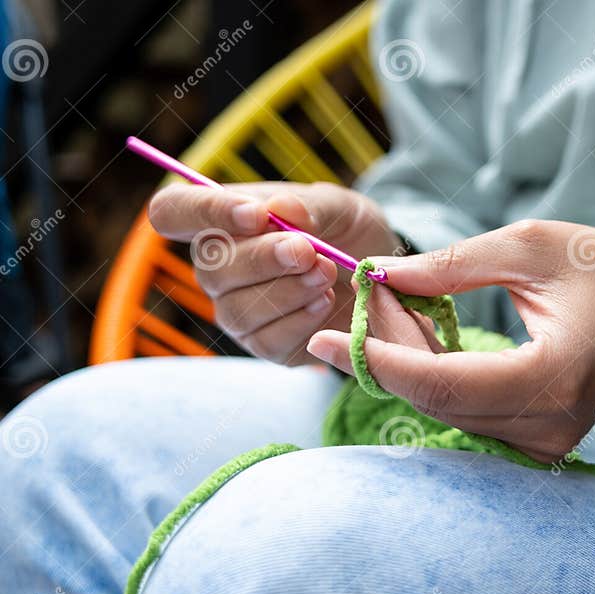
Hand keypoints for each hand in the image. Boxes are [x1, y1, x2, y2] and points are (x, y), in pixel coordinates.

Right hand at [148, 182, 402, 364]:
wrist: (379, 275)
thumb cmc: (347, 232)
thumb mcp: (341, 207)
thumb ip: (310, 206)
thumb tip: (279, 208)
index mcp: (222, 219)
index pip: (174, 211)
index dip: (204, 211)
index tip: (256, 214)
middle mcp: (218, 267)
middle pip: (210, 267)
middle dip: (262, 258)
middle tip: (307, 251)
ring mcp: (237, 309)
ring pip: (238, 308)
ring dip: (286, 290)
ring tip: (327, 273)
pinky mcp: (265, 344)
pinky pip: (267, 340)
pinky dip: (300, 320)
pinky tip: (325, 302)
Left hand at [306, 220, 594, 461]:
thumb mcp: (531, 246)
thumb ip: (450, 266)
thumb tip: (378, 278)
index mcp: (553, 378)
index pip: (443, 384)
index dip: (379, 359)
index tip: (323, 336)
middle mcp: (547, 426)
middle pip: (434, 400)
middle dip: (385, 351)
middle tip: (362, 298)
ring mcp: (544, 443)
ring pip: (443, 411)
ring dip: (405, 362)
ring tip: (393, 306)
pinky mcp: (537, 442)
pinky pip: (464, 414)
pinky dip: (431, 376)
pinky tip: (421, 334)